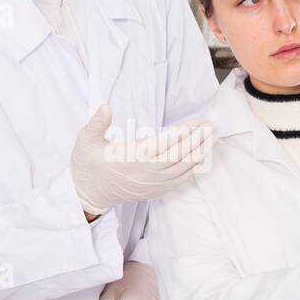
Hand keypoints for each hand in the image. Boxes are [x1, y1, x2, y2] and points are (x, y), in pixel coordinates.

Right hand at [71, 105, 217, 215]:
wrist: (88, 194)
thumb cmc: (87, 165)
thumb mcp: (84, 141)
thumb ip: (96, 123)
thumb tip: (106, 106)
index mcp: (130, 159)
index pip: (162, 144)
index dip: (182, 133)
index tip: (196, 122)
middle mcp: (145, 174)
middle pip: (178, 156)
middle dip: (198, 141)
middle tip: (212, 126)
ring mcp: (152, 185)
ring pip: (183, 169)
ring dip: (200, 153)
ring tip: (214, 139)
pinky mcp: (156, 191)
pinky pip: (180, 180)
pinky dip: (194, 169)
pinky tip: (203, 157)